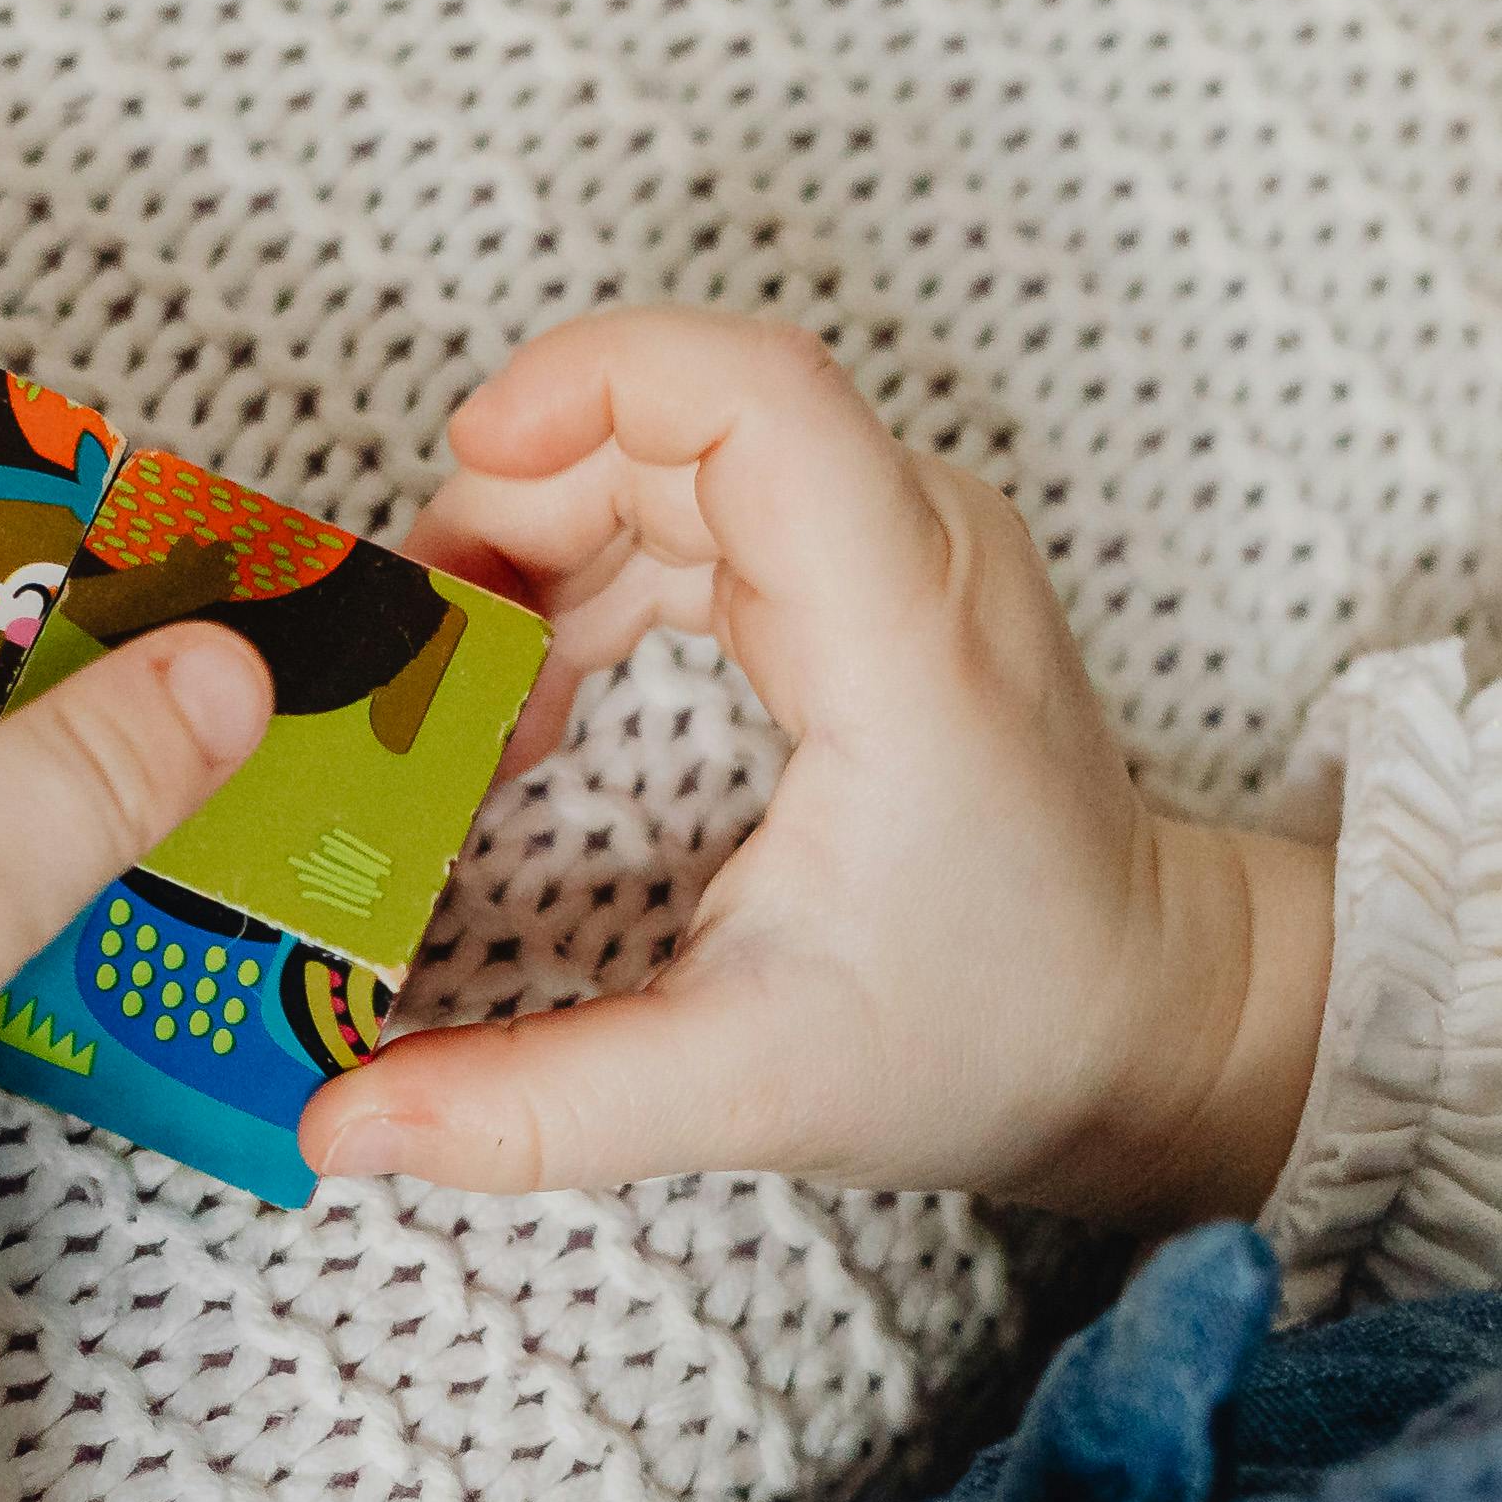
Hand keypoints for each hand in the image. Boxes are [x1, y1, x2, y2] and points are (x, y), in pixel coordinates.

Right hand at [312, 311, 1325, 1223]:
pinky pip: (706, 507)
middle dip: (518, 504)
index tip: (466, 462)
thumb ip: (542, 1106)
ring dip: (544, 546)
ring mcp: (903, 551)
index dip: (595, 377)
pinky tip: (538, 698)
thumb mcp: (754, 1085)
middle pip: (678, 416)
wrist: (1149, 1022)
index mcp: (905, 634)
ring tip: (462, 698)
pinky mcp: (876, 579)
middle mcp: (917, 549)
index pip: (758, 392)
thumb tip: (352, 1124)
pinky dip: (598, 576)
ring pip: (680, 456)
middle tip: (416, 658)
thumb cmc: (998, 1031)